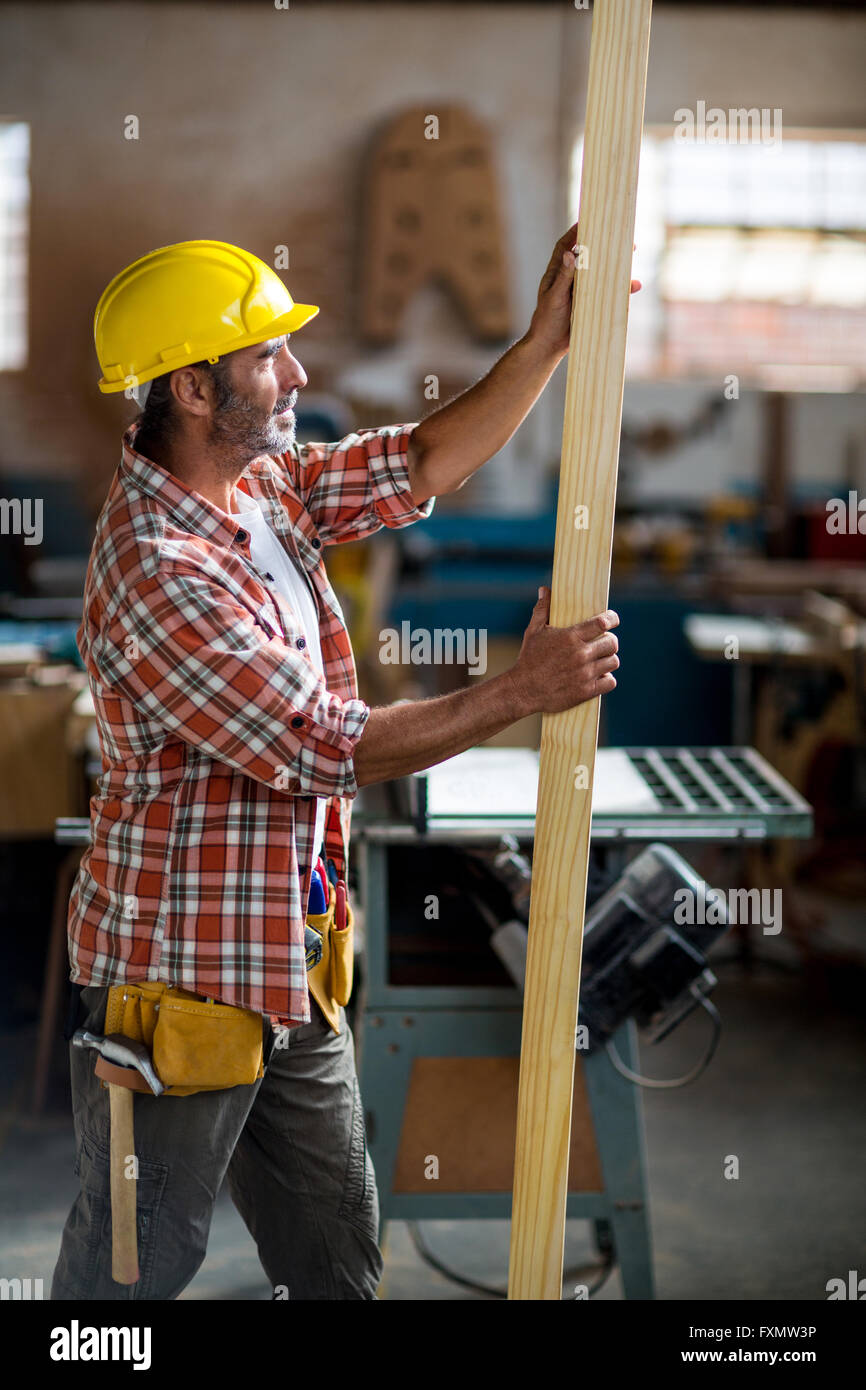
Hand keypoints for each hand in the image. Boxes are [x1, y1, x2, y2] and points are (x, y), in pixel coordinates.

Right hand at [508, 587, 619, 716]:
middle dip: (610, 641)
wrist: (523, 690)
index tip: (613, 619)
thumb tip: (545, 590)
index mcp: (571, 637)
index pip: (602, 623)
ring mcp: (585, 674)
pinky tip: (599, 675)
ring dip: (608, 659)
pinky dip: (607, 678)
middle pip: (612, 643)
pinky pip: (610, 681)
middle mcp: (581, 655)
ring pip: (613, 661)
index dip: (612, 619)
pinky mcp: (586, 691)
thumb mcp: (533, 631)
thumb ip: (542, 609)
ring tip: (600, 659)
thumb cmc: (528, 659)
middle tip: (603, 643)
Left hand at [526, 224, 641, 358]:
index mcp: (556, 275)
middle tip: (620, 237)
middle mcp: (569, 280)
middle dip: (603, 246)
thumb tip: (571, 253)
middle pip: (588, 257)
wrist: (549, 346)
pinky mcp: (589, 304)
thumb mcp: (555, 298)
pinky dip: (619, 291)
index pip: (565, 247)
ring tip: (631, 257)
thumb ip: (564, 277)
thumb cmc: (546, 320)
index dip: (574, 233)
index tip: (586, 221)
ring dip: (615, 267)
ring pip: (600, 275)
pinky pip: (607, 294)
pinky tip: (632, 288)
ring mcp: (580, 292)